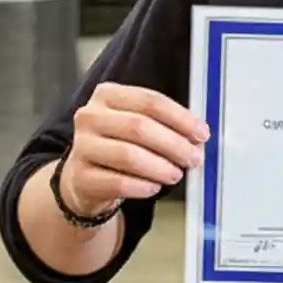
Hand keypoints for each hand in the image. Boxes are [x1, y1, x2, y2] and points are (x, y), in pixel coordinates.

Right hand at [59, 82, 209, 216]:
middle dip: (174, 144)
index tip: (202, 133)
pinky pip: (117, 182)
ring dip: (160, 167)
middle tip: (193, 158)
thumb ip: (167, 126)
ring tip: (175, 174)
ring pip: (128, 155)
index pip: (150, 101)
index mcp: (108, 95)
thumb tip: (198, 138)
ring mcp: (82, 146)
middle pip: (139, 126)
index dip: (181, 118)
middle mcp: (90, 116)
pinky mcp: (80, 177)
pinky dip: (141, 186)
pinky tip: (154, 187)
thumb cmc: (119, 145)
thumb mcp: (138, 126)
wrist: (85, 178)